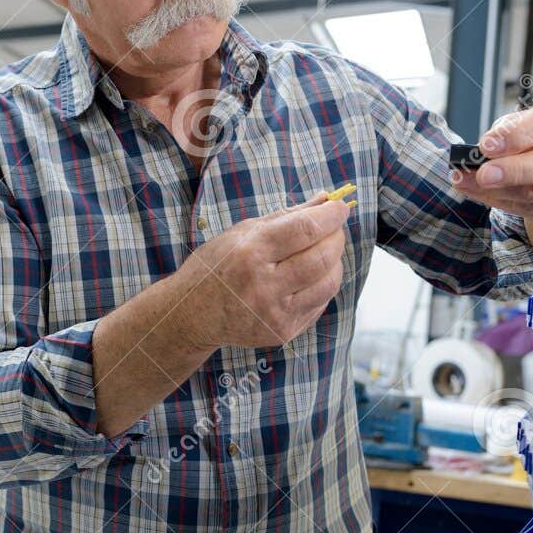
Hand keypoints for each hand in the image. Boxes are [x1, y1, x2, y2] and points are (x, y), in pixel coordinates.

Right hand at [170, 192, 351, 349]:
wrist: (191, 315)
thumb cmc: (216, 267)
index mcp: (250, 252)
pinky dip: (322, 285)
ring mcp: (274, 313)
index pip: (306, 229)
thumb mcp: (242, 233)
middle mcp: (263, 285)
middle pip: (322, 256)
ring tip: (324, 252)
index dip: (331, 215)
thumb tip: (325, 200)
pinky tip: (309, 277)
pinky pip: (319, 304)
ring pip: (328, 283)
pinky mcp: (282, 332)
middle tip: (334, 228)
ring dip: (334, 262)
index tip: (340, 207)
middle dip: (336, 237)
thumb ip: (286, 216)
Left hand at [452, 98, 532, 219]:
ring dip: (498, 190)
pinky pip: (530, 208)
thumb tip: (482, 152)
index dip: (517, 135)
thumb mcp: (525, 119)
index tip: (487, 145)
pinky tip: (477, 192)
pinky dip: (499, 200)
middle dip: (512, 171)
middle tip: (482, 174)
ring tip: (466, 182)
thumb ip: (507, 131)